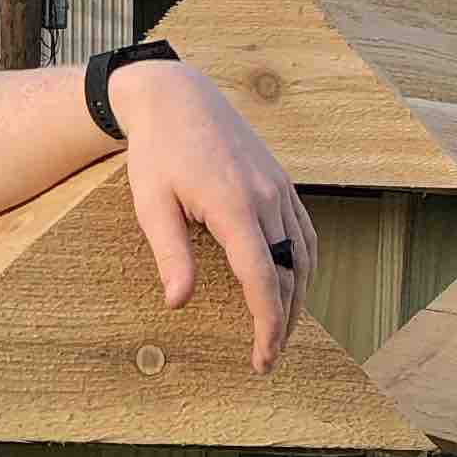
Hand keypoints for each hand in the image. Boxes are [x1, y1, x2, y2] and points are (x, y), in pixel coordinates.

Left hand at [109, 60, 314, 373]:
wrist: (178, 97)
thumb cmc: (157, 152)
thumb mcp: (151, 204)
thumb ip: (170, 254)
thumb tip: (179, 303)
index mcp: (234, 205)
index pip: (263, 279)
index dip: (267, 325)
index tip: (262, 359)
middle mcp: (267, 197)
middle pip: (291, 274)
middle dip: (284, 322)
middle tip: (269, 358)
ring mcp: (280, 188)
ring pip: (305, 256)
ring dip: (299, 298)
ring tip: (282, 331)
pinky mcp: (283, 182)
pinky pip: (305, 232)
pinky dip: (305, 266)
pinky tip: (295, 286)